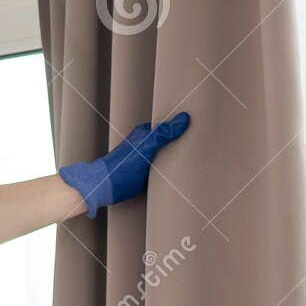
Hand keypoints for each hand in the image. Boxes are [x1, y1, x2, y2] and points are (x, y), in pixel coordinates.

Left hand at [57, 111, 190, 217]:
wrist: (105, 187)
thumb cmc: (122, 166)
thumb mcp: (147, 146)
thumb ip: (164, 133)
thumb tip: (183, 118)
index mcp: (145, 134)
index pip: (167, 126)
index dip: (180, 126)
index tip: (197, 126)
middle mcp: (145, 146)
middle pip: (168, 142)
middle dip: (181, 144)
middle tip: (200, 145)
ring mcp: (145, 161)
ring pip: (166, 157)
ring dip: (176, 160)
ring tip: (193, 160)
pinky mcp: (145, 175)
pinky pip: (162, 171)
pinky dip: (170, 172)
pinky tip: (179, 175)